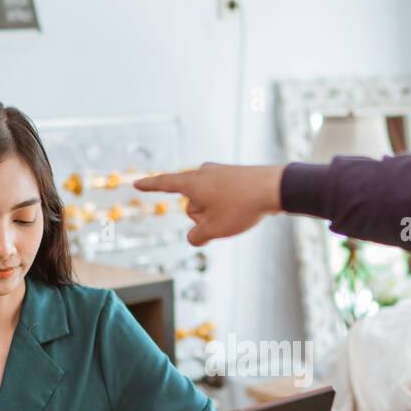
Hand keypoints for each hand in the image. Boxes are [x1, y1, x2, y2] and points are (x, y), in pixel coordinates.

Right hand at [133, 163, 283, 245]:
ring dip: (216, 214)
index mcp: (192, 183)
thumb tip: (193, 237)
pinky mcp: (232, 175)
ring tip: (237, 212)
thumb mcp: (214, 230)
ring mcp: (218, 172)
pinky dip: (228, 207)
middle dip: (202, 218)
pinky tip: (242, 207)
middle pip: (191, 205)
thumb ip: (196, 237)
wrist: (274, 187)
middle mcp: (202, 173)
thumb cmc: (241, 207)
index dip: (149, 187)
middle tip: (224, 219)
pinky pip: (222, 198)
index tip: (136, 184)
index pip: (164, 184)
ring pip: (208, 202)